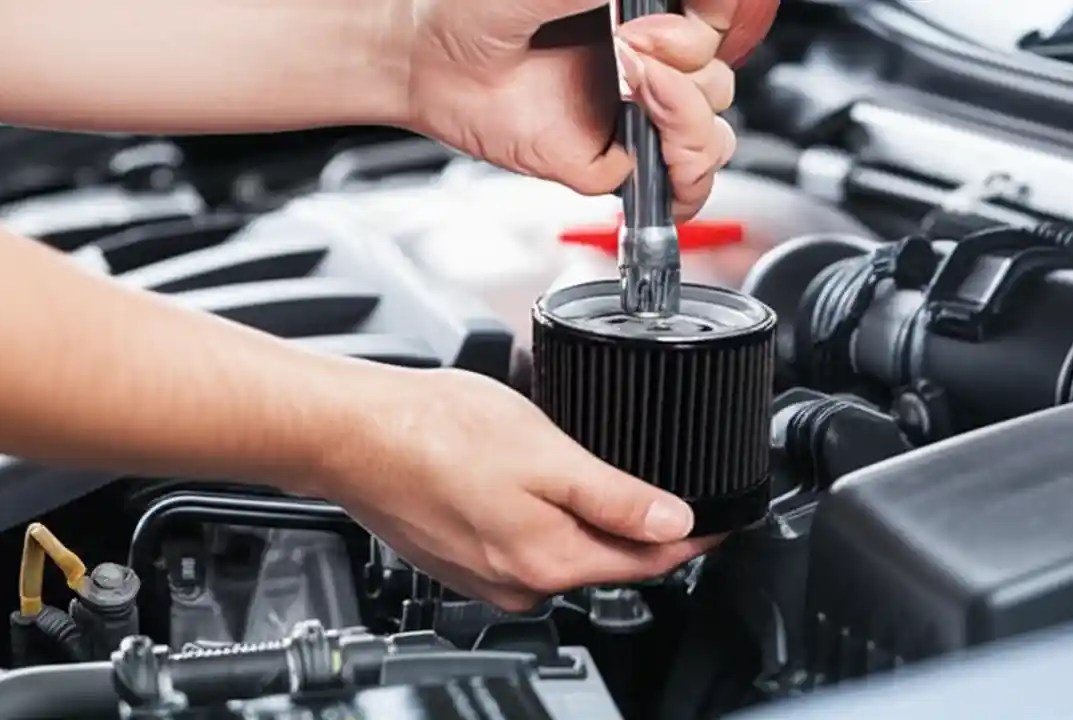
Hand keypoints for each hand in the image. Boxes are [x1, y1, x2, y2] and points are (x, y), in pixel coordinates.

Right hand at [319, 368, 720, 611]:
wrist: (351, 433)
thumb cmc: (435, 433)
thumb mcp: (547, 454)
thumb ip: (616, 497)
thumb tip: (676, 524)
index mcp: (549, 560)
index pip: (649, 561)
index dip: (693, 534)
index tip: (721, 517)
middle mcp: (520, 582)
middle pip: (608, 560)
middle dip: (646, 529)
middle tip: (674, 489)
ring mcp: (486, 574)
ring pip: (565, 551)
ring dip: (594, 521)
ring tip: (609, 480)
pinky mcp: (460, 557)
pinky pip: (525, 543)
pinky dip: (548, 519)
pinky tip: (541, 484)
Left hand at [397, 0, 778, 219]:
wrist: (424, 58)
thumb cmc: (474, 6)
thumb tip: (683, 1)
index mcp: (646, 17)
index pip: (720, 27)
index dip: (717, 22)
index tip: (691, 9)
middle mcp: (645, 68)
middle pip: (721, 83)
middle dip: (688, 61)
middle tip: (629, 40)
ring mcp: (628, 119)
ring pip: (711, 136)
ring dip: (689, 113)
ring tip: (633, 80)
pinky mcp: (604, 162)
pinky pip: (672, 188)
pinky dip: (681, 177)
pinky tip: (656, 142)